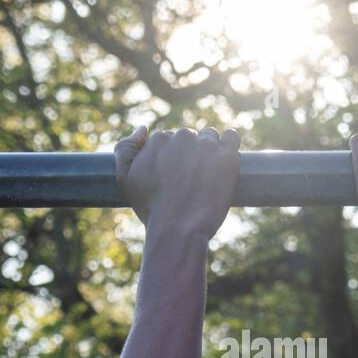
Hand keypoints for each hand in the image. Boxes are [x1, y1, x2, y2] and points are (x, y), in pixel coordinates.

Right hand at [115, 125, 240, 239]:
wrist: (179, 228)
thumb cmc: (152, 208)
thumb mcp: (125, 179)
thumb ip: (125, 149)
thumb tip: (143, 129)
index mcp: (159, 140)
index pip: (168, 139)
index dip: (171, 157)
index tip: (175, 174)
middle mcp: (182, 137)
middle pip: (189, 137)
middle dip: (190, 152)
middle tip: (191, 178)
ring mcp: (206, 146)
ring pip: (210, 136)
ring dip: (209, 148)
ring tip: (208, 173)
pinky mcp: (226, 156)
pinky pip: (232, 137)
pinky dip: (230, 144)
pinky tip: (225, 158)